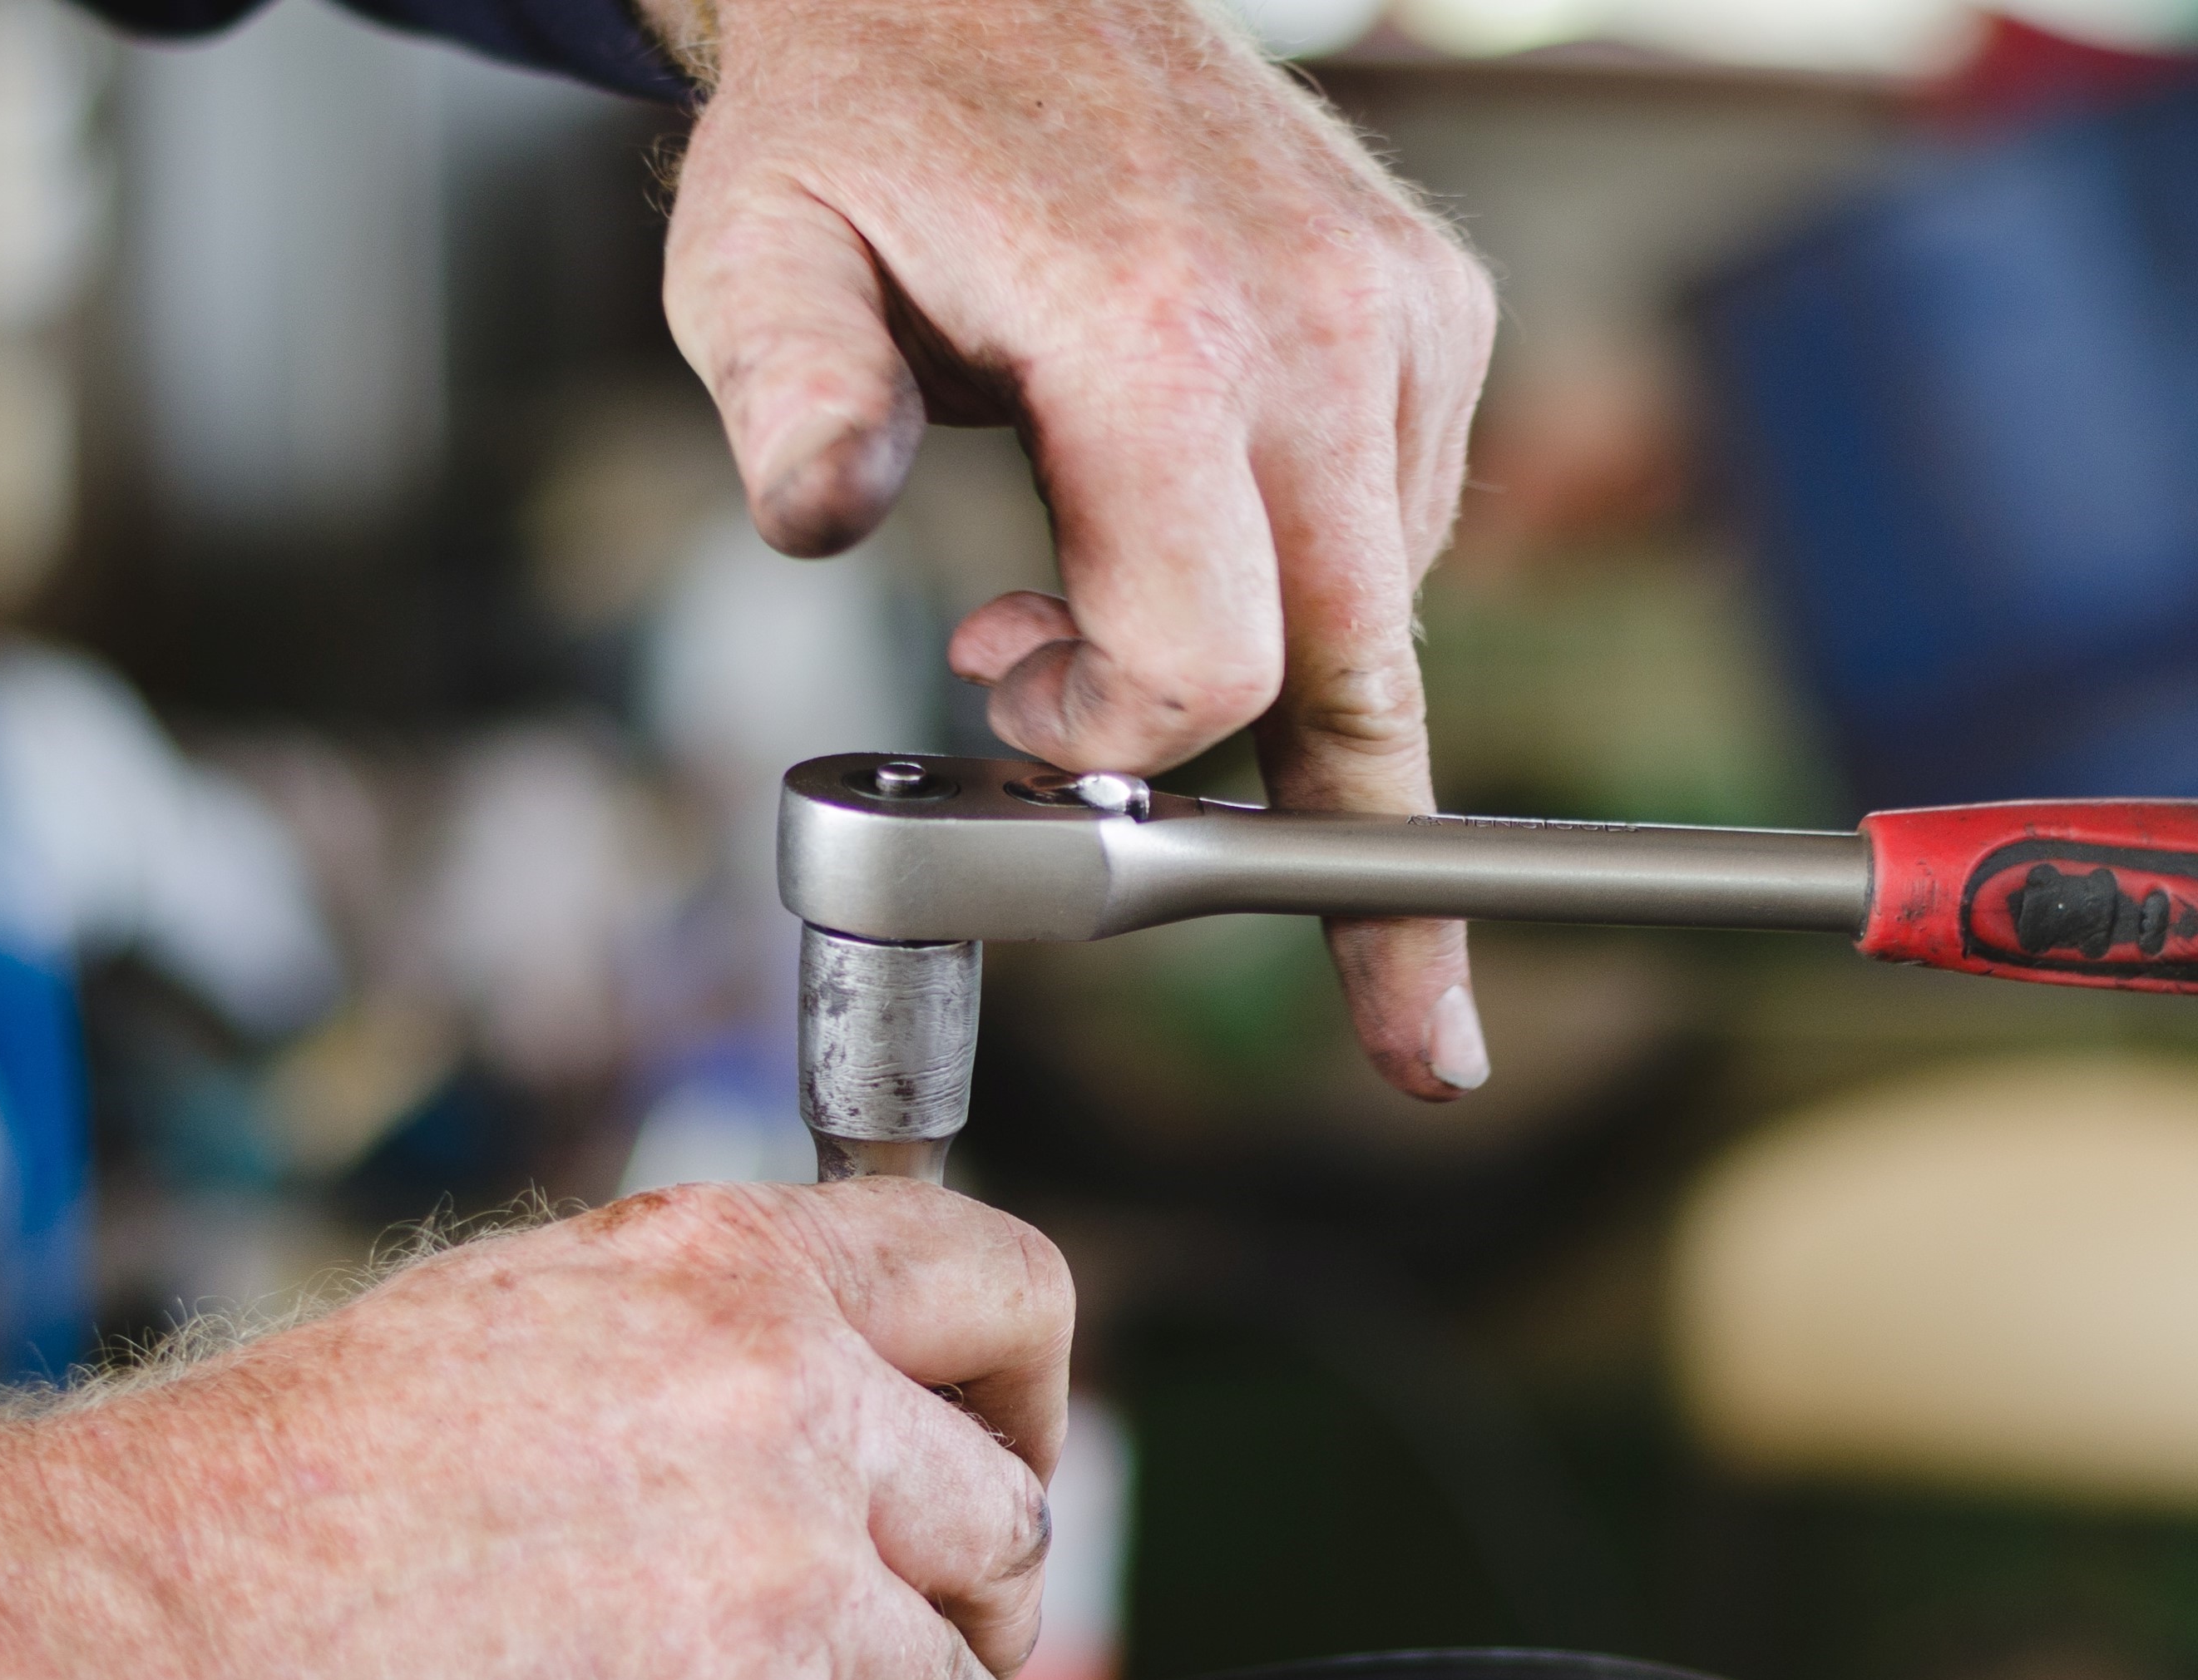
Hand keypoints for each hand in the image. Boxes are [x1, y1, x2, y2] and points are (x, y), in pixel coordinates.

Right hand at [0, 1182, 1073, 1679]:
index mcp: (737, 1274)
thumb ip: (703, 1329)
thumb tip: (805, 1379)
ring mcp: (789, 1598)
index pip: (999, 1284)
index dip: (1035, 1381)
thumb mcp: (527, 1305)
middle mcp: (791, 1414)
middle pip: (1011, 1511)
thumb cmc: (289, 1469)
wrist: (167, 1624)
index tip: (1022, 1440)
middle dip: (1001, 1586)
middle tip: (980, 1630)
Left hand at [656, 0, 1499, 1097]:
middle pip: (1362, 685)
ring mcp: (1401, 316)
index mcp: (1161, 342)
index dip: (1109, 746)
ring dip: (1263, 671)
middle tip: (1412, 1035)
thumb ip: (791, 399)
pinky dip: (1309, 574)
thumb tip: (817, 519)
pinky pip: (1406, 525)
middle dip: (1359, 873)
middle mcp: (1322, 332)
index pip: (1210, 667)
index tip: (1009, 708)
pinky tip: (1186, 514)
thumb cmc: (863, 126)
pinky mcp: (1436, 305)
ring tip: (1077, 588)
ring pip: (1383, 616)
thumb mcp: (761, 254)